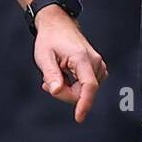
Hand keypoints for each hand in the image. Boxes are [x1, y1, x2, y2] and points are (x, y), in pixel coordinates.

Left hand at [32, 6, 107, 121]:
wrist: (58, 24)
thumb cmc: (51, 38)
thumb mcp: (44, 57)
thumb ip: (51, 75)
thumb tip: (57, 91)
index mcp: (82, 58)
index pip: (88, 86)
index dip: (85, 103)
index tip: (79, 117)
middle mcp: (94, 61)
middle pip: (83, 92)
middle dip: (65, 93)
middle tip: (49, 82)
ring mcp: (97, 63)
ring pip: (85, 90)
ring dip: (69, 89)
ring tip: (57, 75)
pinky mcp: (96, 66)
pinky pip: (87, 85)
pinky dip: (75, 85)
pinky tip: (64, 76)